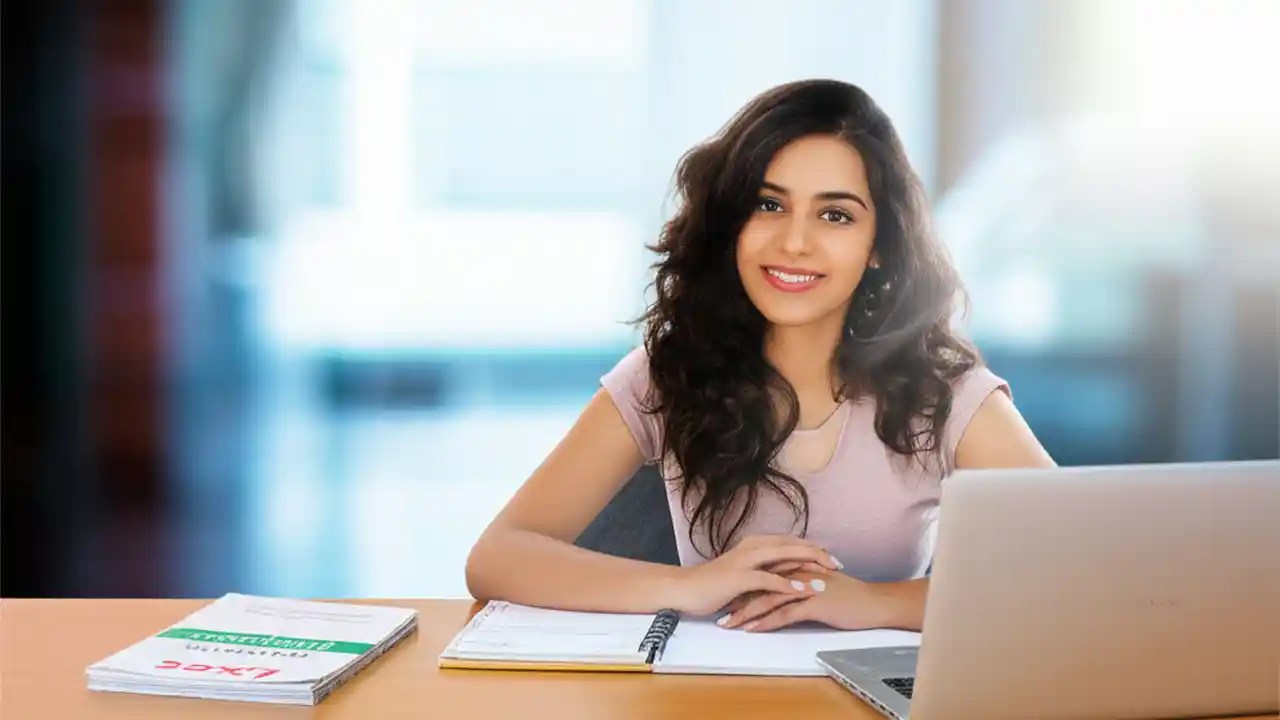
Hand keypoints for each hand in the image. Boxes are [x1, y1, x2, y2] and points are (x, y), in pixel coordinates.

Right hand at [669, 535, 842, 615]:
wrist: (685, 589)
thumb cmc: (713, 585)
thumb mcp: (743, 576)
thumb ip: (763, 573)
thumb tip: (786, 577)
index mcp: (754, 545)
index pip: (790, 542)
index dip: (813, 548)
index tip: (833, 557)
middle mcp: (752, 548)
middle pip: (792, 545)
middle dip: (818, 553)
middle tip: (839, 564)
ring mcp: (745, 561)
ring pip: (783, 557)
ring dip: (808, 564)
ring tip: (829, 573)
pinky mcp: (739, 578)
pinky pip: (768, 579)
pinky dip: (788, 585)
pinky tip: (804, 591)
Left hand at [716, 569, 888, 631]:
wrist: (873, 602)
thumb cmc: (850, 596)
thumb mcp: (820, 585)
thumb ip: (801, 583)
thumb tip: (785, 591)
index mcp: (798, 566)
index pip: (764, 575)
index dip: (743, 588)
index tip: (725, 599)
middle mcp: (797, 574)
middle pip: (760, 586)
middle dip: (737, 601)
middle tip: (720, 614)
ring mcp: (804, 587)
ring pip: (767, 599)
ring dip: (746, 613)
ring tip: (729, 625)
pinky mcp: (813, 603)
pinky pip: (784, 614)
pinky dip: (766, 622)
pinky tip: (753, 629)